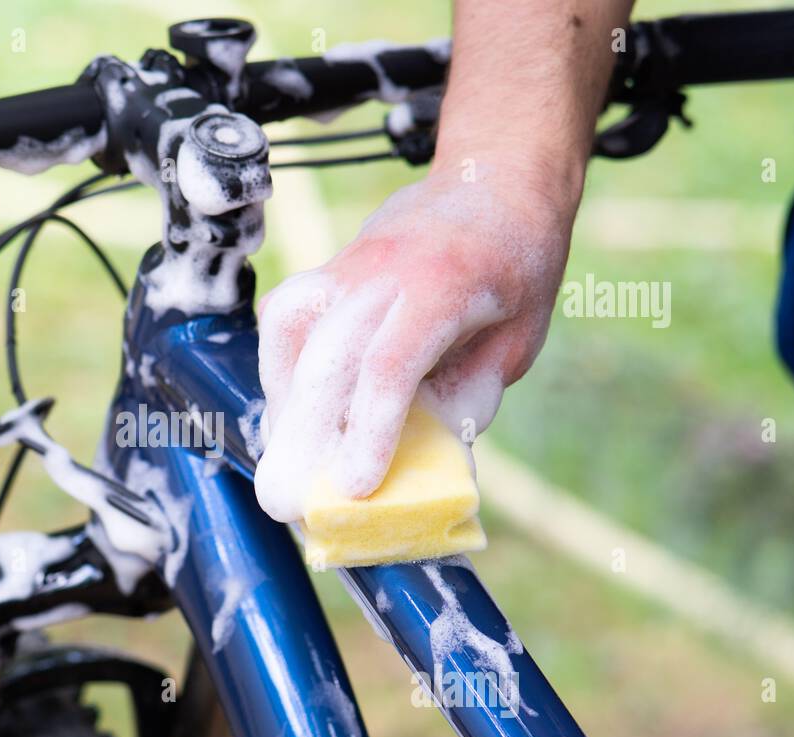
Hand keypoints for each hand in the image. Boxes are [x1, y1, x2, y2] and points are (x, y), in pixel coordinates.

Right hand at [253, 166, 574, 521]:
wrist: (492, 178)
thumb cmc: (513, 267)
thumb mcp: (515, 340)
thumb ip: (467, 395)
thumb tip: (420, 462)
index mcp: (443, 283)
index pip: (389, 365)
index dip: (368, 430)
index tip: (355, 486)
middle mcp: (383, 270)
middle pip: (325, 360)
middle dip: (304, 438)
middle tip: (288, 502)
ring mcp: (345, 265)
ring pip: (291, 339)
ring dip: (283, 409)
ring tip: (284, 464)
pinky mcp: (323, 271)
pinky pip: (285, 325)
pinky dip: (278, 374)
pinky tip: (287, 415)